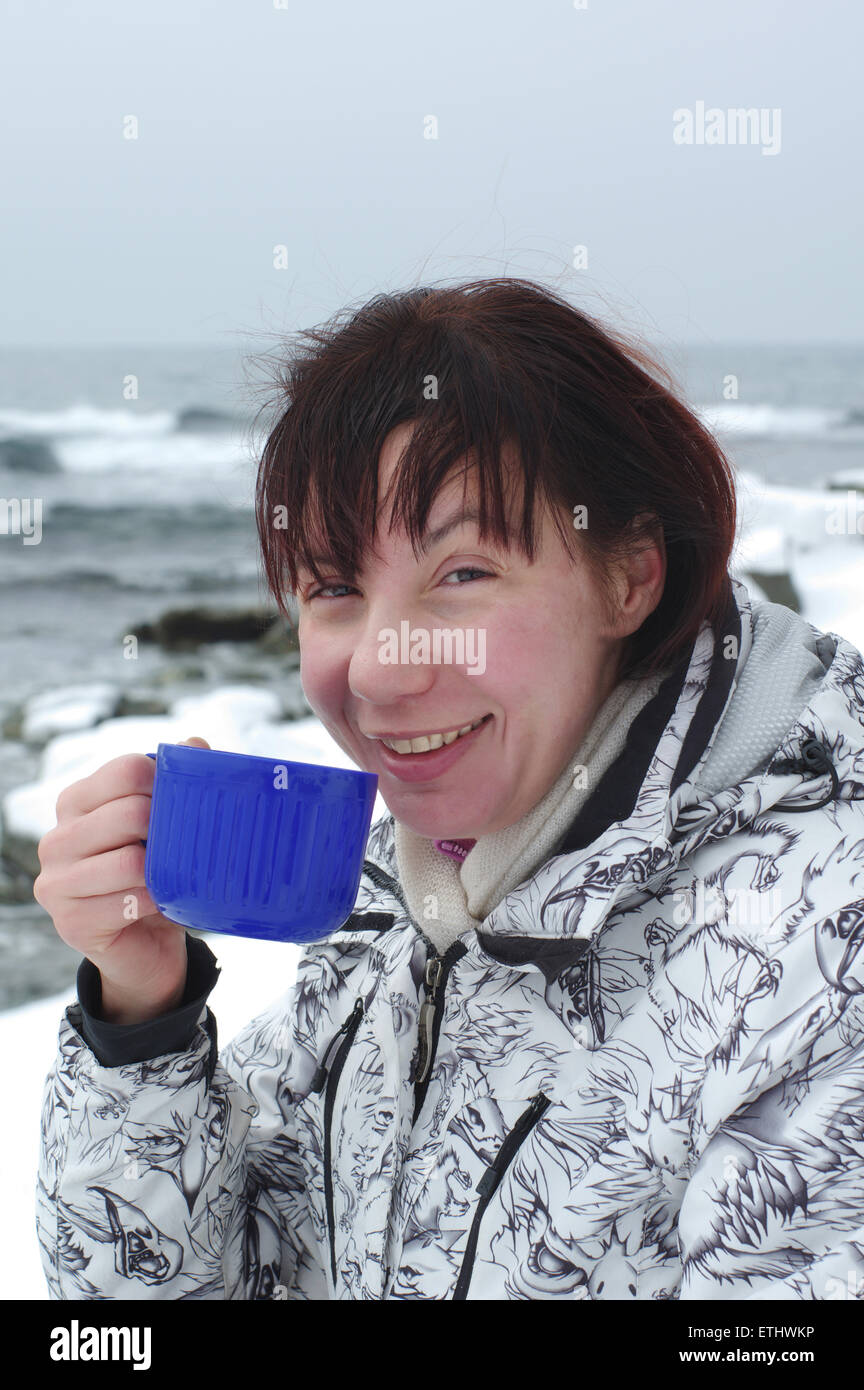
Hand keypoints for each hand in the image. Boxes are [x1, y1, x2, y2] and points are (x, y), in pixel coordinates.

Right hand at [33, 736, 211, 1022]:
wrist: (146, 946)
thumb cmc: (155, 875)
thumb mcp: (166, 826)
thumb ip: (177, 782)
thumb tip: (195, 743)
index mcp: (76, 802)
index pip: (125, 771)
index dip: (165, 783)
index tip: (185, 800)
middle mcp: (57, 838)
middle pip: (130, 813)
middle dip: (168, 829)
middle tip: (186, 845)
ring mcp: (56, 882)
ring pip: (129, 862)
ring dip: (163, 871)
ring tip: (172, 876)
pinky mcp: (69, 921)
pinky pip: (129, 901)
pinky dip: (156, 902)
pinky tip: (159, 903)